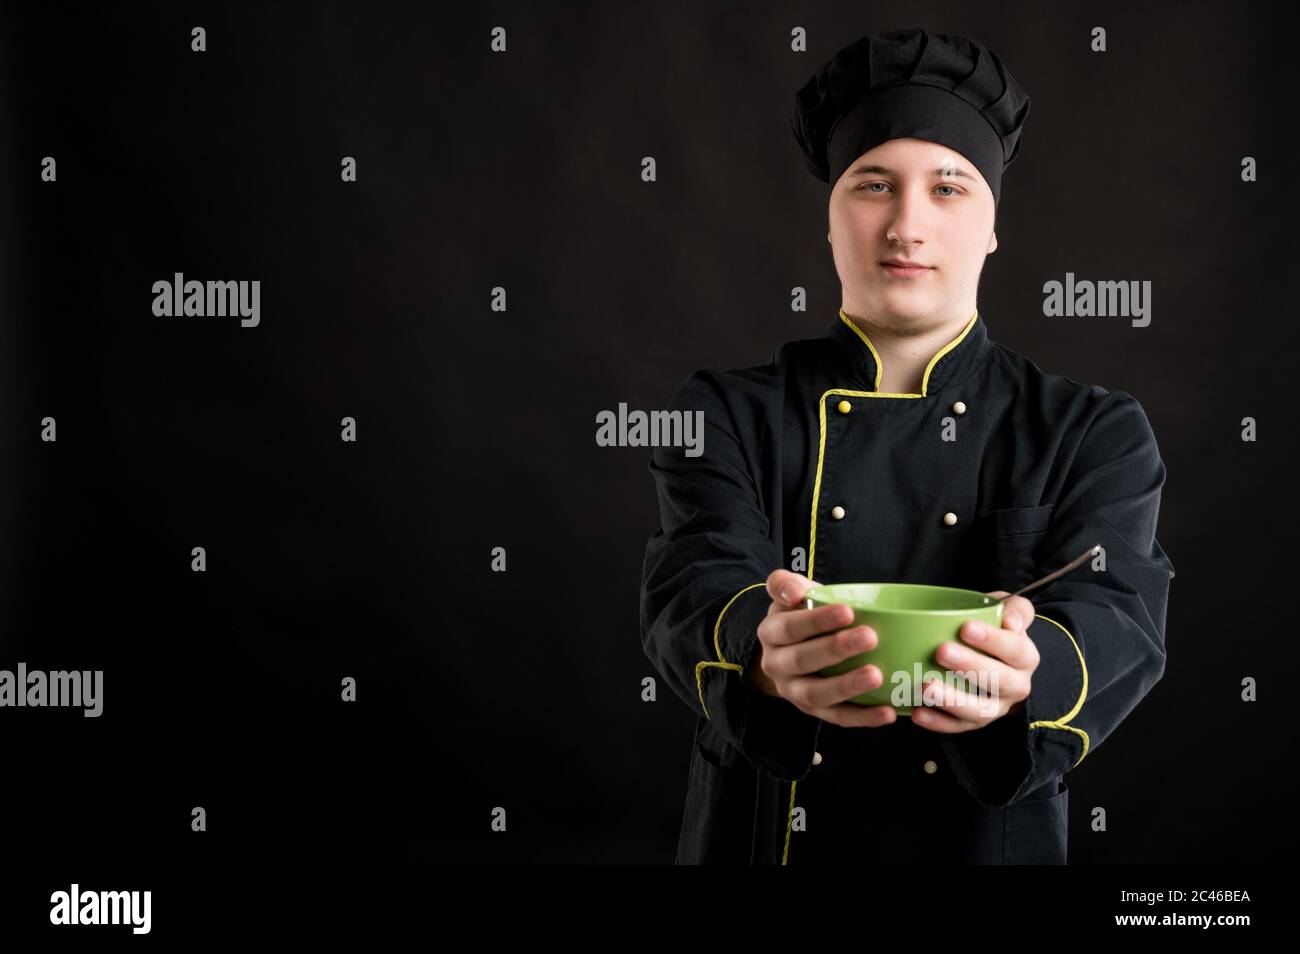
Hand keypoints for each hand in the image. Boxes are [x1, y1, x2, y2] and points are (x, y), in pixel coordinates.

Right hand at [746, 569, 897, 728]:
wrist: (789, 650)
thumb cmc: (800, 613)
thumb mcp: (790, 593)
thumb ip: (786, 584)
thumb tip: (795, 592)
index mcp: (771, 633)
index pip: (789, 628)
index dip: (817, 621)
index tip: (848, 611)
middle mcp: (776, 665)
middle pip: (802, 660)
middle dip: (836, 649)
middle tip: (870, 637)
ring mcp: (794, 691)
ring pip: (816, 694)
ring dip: (847, 686)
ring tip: (876, 675)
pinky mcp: (814, 711)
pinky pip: (837, 717)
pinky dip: (862, 717)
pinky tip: (887, 712)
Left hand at [911, 590, 1039, 733]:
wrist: (993, 658)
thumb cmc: (994, 627)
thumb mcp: (1008, 611)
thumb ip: (1016, 609)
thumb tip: (1011, 622)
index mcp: (1025, 658)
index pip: (1016, 650)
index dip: (993, 640)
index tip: (966, 627)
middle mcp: (1016, 687)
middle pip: (998, 681)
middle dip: (969, 666)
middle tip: (941, 651)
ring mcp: (995, 708)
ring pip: (979, 711)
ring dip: (952, 700)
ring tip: (926, 686)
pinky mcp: (974, 722)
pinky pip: (957, 727)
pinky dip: (937, 722)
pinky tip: (917, 712)